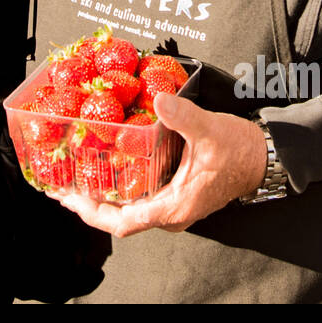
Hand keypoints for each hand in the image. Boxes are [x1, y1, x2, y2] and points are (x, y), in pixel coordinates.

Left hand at [51, 93, 266, 236]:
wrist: (261, 156)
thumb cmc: (238, 150)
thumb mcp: (209, 131)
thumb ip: (183, 117)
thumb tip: (161, 100)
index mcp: (174, 207)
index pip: (123, 222)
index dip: (92, 213)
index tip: (68, 198)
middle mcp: (169, 212)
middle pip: (118, 218)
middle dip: (88, 204)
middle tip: (60, 185)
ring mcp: (171, 204)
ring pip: (127, 209)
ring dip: (101, 196)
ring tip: (74, 177)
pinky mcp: (173, 193)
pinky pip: (138, 198)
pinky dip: (117, 187)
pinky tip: (105, 167)